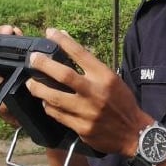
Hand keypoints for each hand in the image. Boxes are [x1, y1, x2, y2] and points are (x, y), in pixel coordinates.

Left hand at [25, 28, 152, 157]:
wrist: (134, 133)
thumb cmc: (123, 103)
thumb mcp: (113, 80)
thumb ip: (92, 68)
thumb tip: (70, 49)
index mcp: (105, 77)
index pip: (81, 54)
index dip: (63, 41)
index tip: (51, 32)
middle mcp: (95, 92)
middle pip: (63, 75)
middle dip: (44, 64)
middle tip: (33, 59)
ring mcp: (87, 112)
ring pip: (54, 98)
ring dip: (39, 88)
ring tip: (31, 83)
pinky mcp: (81, 128)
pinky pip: (58, 115)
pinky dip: (49, 107)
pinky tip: (45, 102)